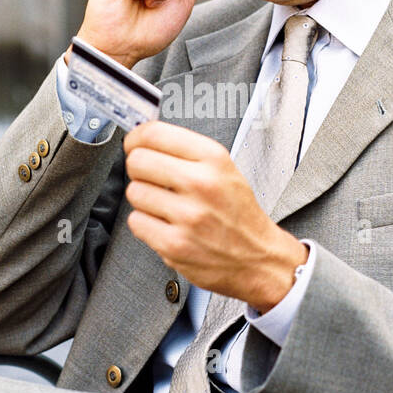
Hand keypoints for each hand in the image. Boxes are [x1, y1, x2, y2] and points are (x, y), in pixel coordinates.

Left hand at [123, 121, 307, 311]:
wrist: (258, 258)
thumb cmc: (239, 215)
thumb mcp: (225, 170)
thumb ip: (186, 152)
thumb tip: (144, 139)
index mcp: (214, 159)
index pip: (155, 134)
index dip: (136, 138)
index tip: (134, 144)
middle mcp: (201, 184)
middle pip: (138, 161)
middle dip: (139, 169)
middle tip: (151, 178)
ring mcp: (187, 216)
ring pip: (134, 192)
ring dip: (144, 199)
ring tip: (165, 206)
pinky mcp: (174, 245)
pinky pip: (136, 222)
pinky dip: (146, 224)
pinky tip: (165, 225)